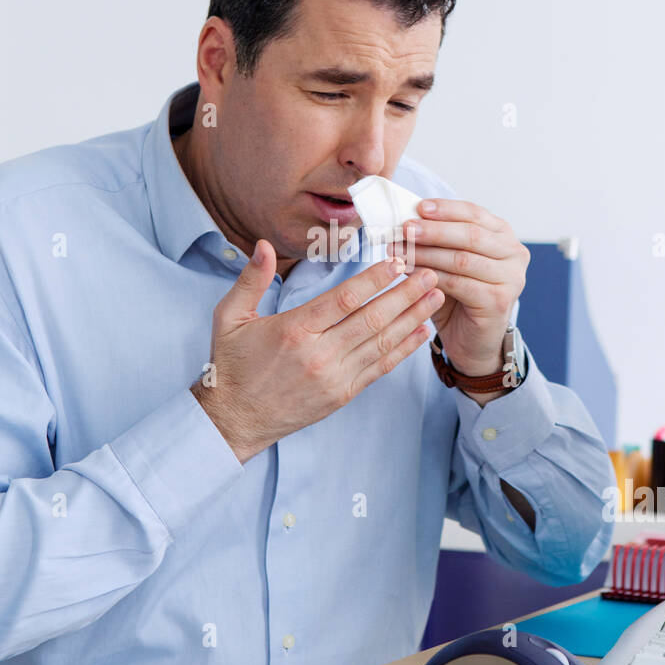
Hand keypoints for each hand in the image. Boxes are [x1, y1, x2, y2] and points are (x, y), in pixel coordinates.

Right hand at [190, 242, 444, 461]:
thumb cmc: (232, 365)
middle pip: (372, 319)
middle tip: (431, 273)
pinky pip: (380, 368)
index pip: (344, 299)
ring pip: (382, 343)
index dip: (374, 279)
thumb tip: (263, 244)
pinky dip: (404, 349)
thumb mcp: (229, 317)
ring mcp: (334, 378)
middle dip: (406, 294)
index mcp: (294, 331)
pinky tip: (422, 332)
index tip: (397, 262)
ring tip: (436, 297)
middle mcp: (318, 355)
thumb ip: (250, 280)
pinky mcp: (342, 395)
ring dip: (412, 318)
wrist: (234, 420)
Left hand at [388, 199, 528, 377]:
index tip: (418, 208)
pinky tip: (411, 274)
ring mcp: (511, 277)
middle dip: (433, 230)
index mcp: (503, 235)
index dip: (446, 209)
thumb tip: (405, 220)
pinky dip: (432, 276)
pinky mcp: (499, 300)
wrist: (472, 341)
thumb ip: (437, 239)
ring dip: (427, 253)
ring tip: (400, 252)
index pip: (474, 213)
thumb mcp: (448, 260)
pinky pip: (459, 283)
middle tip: (405, 229)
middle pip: (470, 234)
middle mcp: (514, 253)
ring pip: (462, 258)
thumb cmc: (458, 296)